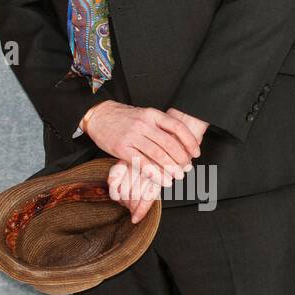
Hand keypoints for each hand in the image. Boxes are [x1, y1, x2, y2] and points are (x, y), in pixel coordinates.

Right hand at [95, 105, 209, 223]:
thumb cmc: (124, 118)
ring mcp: (132, 136)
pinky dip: (155, 174)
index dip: (189, 141)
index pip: (177, 127)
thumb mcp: (144, 115)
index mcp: (152, 114)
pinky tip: (162, 180)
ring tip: (178, 176)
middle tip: (187, 168)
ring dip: (170, 168)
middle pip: (169, 143)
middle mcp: (143, 124)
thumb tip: (180, 141)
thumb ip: (159, 125)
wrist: (99, 116)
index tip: (196, 152)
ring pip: (157, 154)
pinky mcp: (122, 148)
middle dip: (182, 158)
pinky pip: (142, 163)